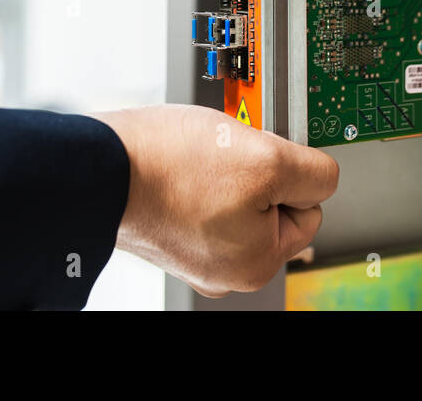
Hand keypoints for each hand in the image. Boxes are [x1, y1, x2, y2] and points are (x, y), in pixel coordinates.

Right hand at [91, 104, 338, 296]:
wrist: (96, 163)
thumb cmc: (168, 166)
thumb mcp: (267, 159)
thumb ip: (313, 172)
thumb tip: (325, 177)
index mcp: (255, 264)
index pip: (308, 207)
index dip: (289, 172)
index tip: (261, 154)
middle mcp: (225, 268)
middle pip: (271, 202)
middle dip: (254, 171)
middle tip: (224, 153)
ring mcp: (193, 250)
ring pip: (236, 194)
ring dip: (225, 168)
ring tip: (197, 156)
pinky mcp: (168, 228)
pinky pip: (202, 195)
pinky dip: (196, 173)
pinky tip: (180, 162)